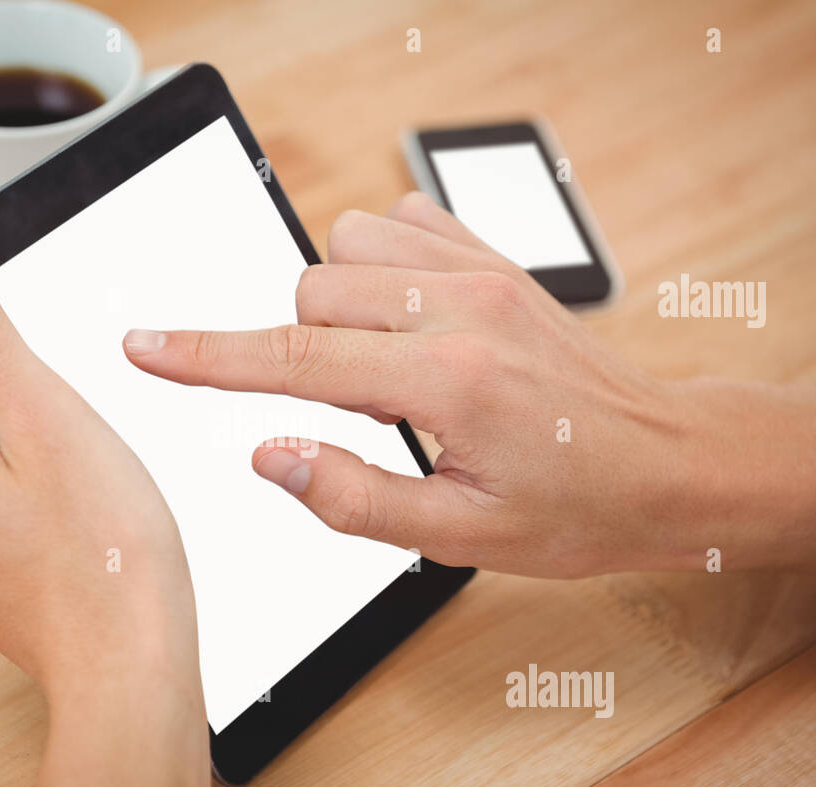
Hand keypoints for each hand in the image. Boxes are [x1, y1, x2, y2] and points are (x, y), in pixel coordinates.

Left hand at [0, 235, 207, 786]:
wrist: (124, 663)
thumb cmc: (103, 550)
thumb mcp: (44, 411)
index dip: (29, 366)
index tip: (62, 418)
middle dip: (31, 410)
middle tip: (77, 466)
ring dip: (35, 455)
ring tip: (76, 503)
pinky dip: (32, 499)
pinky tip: (67, 532)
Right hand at [124, 192, 815, 583]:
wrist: (671, 462)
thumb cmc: (577, 509)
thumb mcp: (460, 536)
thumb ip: (351, 496)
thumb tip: (266, 454)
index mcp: (448, 383)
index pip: (293, 359)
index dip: (205, 357)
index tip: (143, 348)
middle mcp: (461, 308)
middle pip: (311, 293)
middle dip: (303, 352)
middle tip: (362, 411)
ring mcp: (483, 272)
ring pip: (346, 248)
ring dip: (339, 306)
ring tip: (387, 368)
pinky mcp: (498, 257)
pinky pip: (400, 221)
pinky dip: (379, 264)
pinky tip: (411, 319)